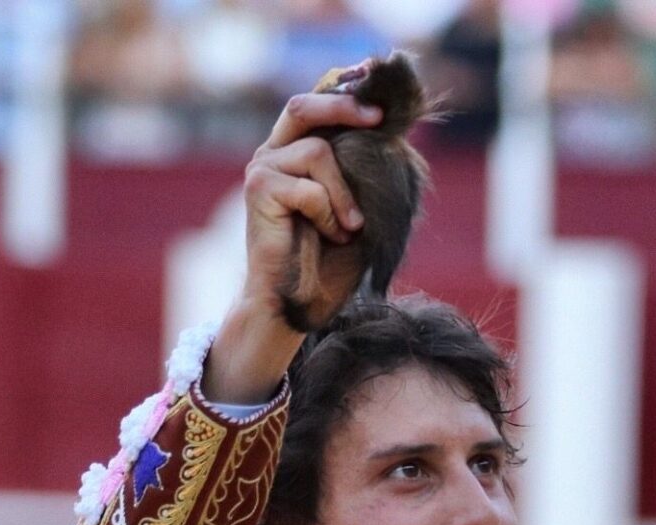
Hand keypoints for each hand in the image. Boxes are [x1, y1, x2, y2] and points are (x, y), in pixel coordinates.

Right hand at [202, 90, 381, 405]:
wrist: (299, 302)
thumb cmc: (330, 261)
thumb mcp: (360, 205)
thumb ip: (366, 170)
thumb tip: (396, 136)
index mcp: (296, 151)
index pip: (317, 103)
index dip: (345, 91)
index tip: (380, 90)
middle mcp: (275, 153)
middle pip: (305, 106)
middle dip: (344, 107)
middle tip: (377, 118)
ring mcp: (263, 168)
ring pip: (317, 151)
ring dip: (344, 192)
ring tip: (350, 226)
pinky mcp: (259, 189)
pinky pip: (309, 187)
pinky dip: (330, 213)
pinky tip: (331, 235)